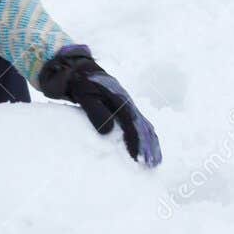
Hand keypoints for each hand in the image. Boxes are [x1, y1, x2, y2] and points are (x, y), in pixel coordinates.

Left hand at [38, 45, 161, 166]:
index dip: (136, 143)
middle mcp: (128, 102)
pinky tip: (149, 146)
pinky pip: (140, 123)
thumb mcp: (85, 96)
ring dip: (150, 143)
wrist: (79, 69)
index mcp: (120, 100)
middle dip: (148, 147)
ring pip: (144, 125)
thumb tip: (108, 131)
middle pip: (143, 127)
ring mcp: (127, 104)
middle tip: (151, 165)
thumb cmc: (80, 83)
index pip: (132, 125)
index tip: (139, 159)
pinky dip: (146, 135)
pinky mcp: (124, 107)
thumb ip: (96, 111)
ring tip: (155, 161)